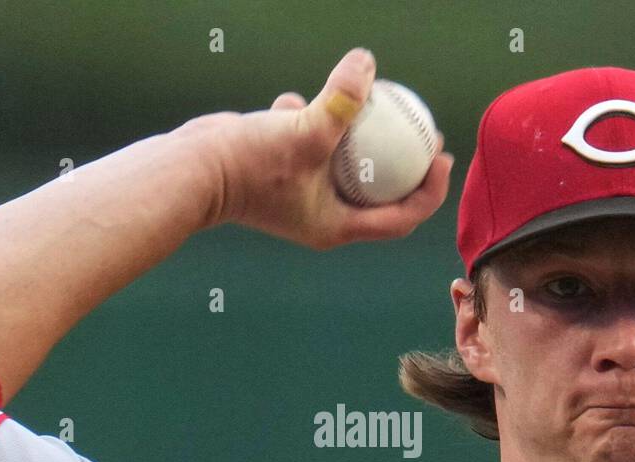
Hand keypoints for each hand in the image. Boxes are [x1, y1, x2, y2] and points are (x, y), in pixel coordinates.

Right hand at [186, 48, 453, 249]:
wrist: (192, 169)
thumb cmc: (250, 164)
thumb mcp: (306, 130)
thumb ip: (342, 101)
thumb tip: (366, 62)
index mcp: (337, 226)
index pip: (401, 216)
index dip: (430, 190)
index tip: (441, 155)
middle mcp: (322, 215)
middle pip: (380, 191)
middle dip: (405, 161)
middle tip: (424, 129)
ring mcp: (301, 193)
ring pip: (343, 164)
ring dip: (356, 136)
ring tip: (373, 104)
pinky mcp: (280, 170)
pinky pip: (309, 144)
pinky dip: (309, 121)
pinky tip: (297, 98)